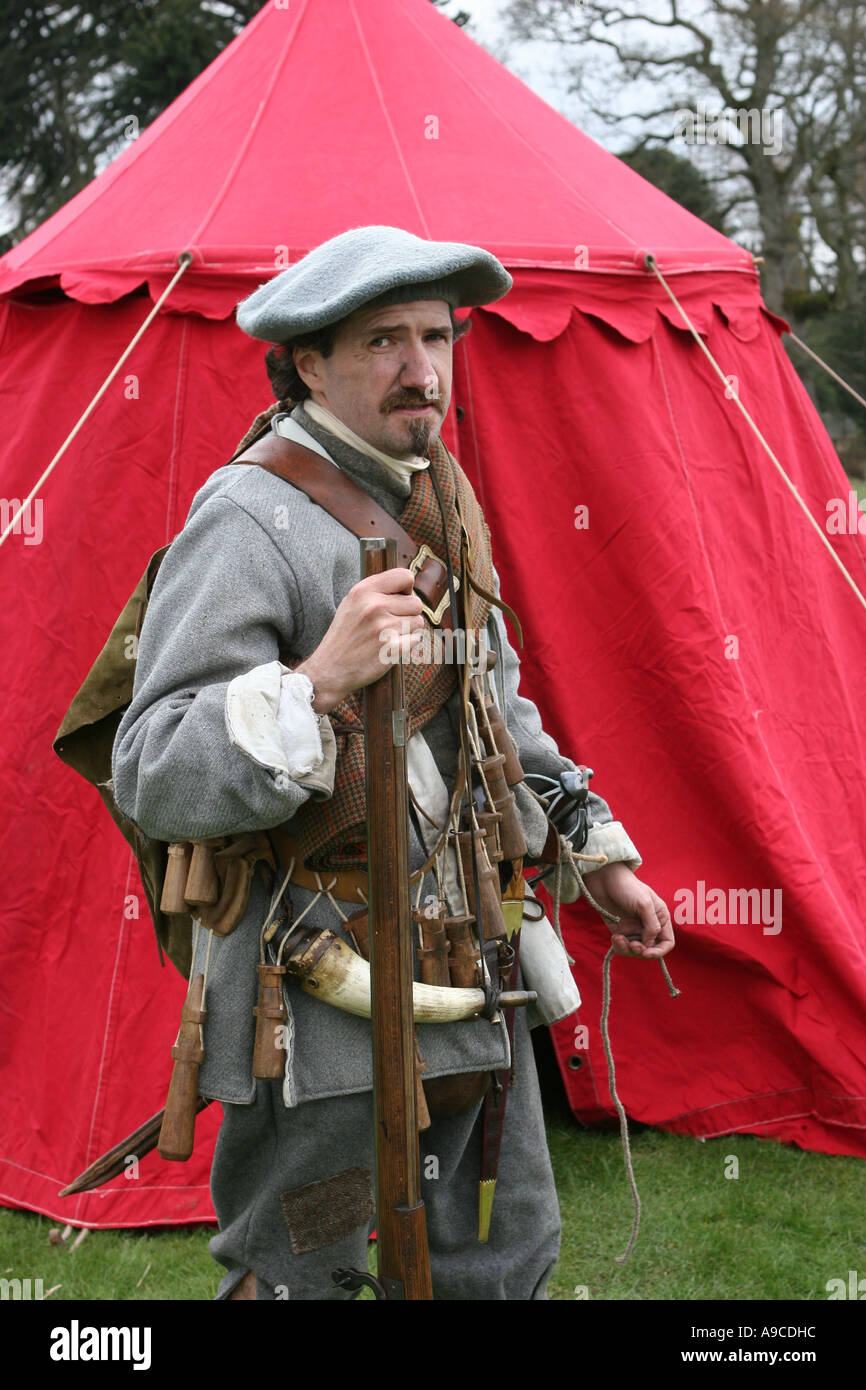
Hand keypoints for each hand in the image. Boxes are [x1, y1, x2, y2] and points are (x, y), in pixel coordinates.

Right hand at [295, 568, 424, 712]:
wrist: (330, 669)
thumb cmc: (344, 635)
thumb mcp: (351, 603)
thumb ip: (376, 591)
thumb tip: (408, 585)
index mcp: (363, 591)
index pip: (405, 576)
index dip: (406, 589)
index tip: (398, 599)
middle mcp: (374, 606)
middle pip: (415, 602)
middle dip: (407, 613)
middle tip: (390, 624)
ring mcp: (384, 628)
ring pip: (418, 622)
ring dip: (408, 630)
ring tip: (388, 636)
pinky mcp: (392, 649)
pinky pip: (416, 640)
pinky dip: (406, 645)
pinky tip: (389, 648)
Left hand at [582, 862, 673, 959]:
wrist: (604, 879)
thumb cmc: (627, 887)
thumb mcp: (644, 903)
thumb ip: (651, 925)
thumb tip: (650, 945)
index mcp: (660, 918)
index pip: (667, 942)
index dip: (659, 951)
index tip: (646, 952)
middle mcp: (649, 926)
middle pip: (651, 950)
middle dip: (642, 952)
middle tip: (633, 945)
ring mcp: (634, 930)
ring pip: (636, 952)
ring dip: (628, 950)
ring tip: (619, 939)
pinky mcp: (620, 931)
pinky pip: (623, 947)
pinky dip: (619, 946)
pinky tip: (615, 937)